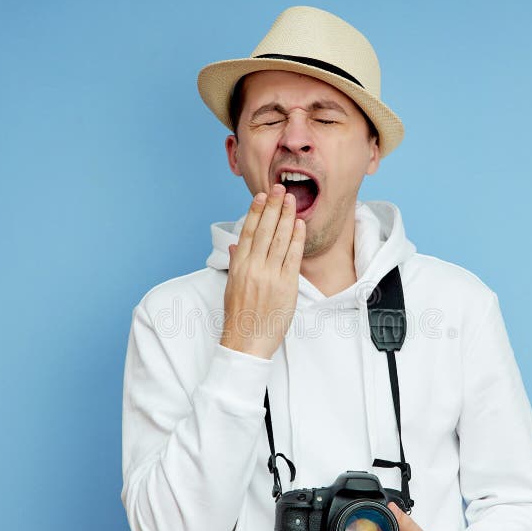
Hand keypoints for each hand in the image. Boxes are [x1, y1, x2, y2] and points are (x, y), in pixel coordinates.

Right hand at [220, 184, 305, 358]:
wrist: (246, 342)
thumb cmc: (239, 317)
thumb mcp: (232, 287)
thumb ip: (236, 263)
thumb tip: (237, 245)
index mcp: (239, 266)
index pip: (248, 231)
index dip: (255, 211)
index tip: (261, 196)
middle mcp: (253, 267)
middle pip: (264, 230)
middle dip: (273, 206)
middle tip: (280, 188)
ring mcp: (270, 276)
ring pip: (279, 239)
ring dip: (286, 216)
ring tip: (291, 199)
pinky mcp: (286, 286)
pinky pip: (292, 257)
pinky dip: (296, 238)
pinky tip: (299, 224)